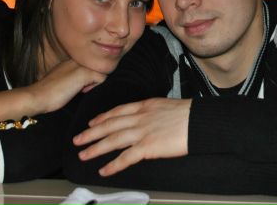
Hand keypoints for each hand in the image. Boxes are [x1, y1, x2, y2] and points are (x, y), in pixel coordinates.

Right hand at [25, 59, 105, 113]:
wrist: (37, 96)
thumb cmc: (48, 92)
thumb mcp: (62, 80)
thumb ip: (72, 77)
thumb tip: (84, 83)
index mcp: (70, 60)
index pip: (89, 63)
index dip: (89, 74)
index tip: (80, 85)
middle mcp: (76, 59)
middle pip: (96, 65)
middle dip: (94, 76)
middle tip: (83, 87)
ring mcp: (81, 65)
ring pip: (101, 70)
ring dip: (94, 81)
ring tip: (82, 89)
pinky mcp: (84, 73)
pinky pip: (102, 77)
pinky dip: (95, 86)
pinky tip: (82, 91)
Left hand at [73, 98, 190, 175]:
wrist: (198, 120)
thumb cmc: (188, 114)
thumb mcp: (165, 105)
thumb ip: (152, 111)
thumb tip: (147, 116)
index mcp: (144, 106)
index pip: (117, 111)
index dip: (102, 117)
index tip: (92, 122)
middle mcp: (139, 117)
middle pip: (109, 125)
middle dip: (91, 133)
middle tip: (78, 140)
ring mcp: (142, 132)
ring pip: (112, 140)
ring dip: (96, 148)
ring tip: (83, 155)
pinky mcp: (148, 147)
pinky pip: (126, 157)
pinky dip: (113, 165)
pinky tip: (104, 170)